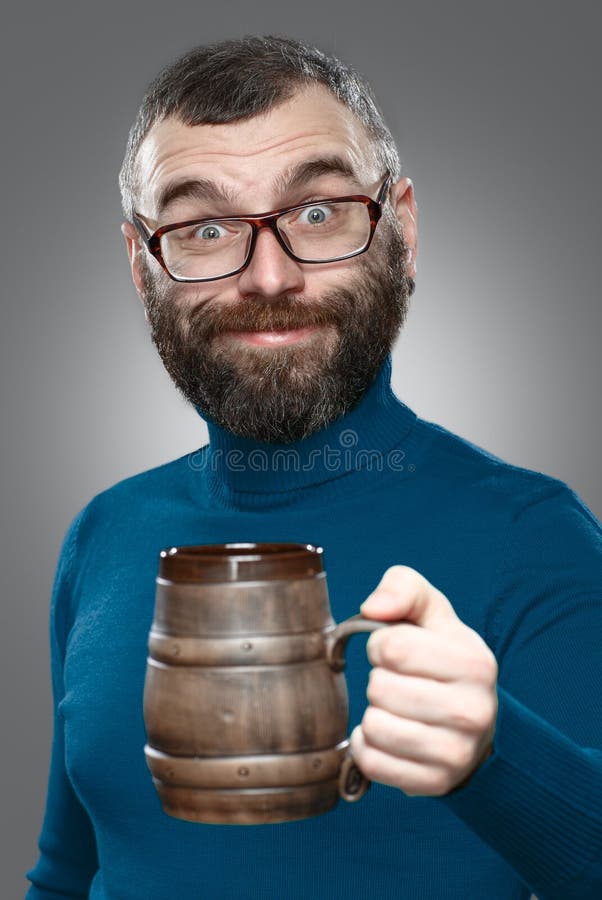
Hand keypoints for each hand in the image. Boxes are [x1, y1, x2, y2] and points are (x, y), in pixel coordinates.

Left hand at [350, 565, 498, 796]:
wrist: (476, 722)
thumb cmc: (442, 656)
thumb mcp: (430, 611)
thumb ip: (402, 587)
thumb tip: (373, 608)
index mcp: (474, 661)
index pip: (391, 646)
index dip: (380, 644)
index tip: (395, 651)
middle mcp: (473, 710)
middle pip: (379, 688)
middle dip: (378, 679)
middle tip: (399, 682)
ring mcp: (456, 752)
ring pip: (374, 727)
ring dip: (374, 713)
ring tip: (396, 709)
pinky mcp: (435, 783)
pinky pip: (371, 762)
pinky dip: (368, 746)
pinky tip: (389, 735)